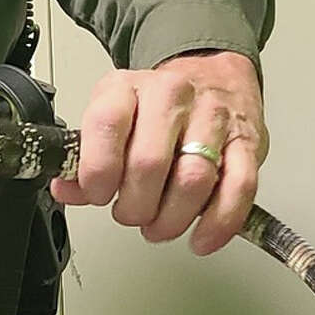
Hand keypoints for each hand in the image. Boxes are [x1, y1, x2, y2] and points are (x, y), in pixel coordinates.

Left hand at [49, 50, 266, 255]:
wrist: (212, 76)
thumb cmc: (154, 106)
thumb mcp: (110, 115)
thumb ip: (85, 156)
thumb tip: (67, 190)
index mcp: (128, 87)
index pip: (107, 124)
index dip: (98, 170)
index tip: (96, 194)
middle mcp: (172, 96)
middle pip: (149, 162)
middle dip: (134, 205)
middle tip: (129, 214)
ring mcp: (213, 119)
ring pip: (193, 180)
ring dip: (170, 219)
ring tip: (158, 227)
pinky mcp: (247, 143)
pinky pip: (238, 189)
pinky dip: (218, 223)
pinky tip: (200, 238)